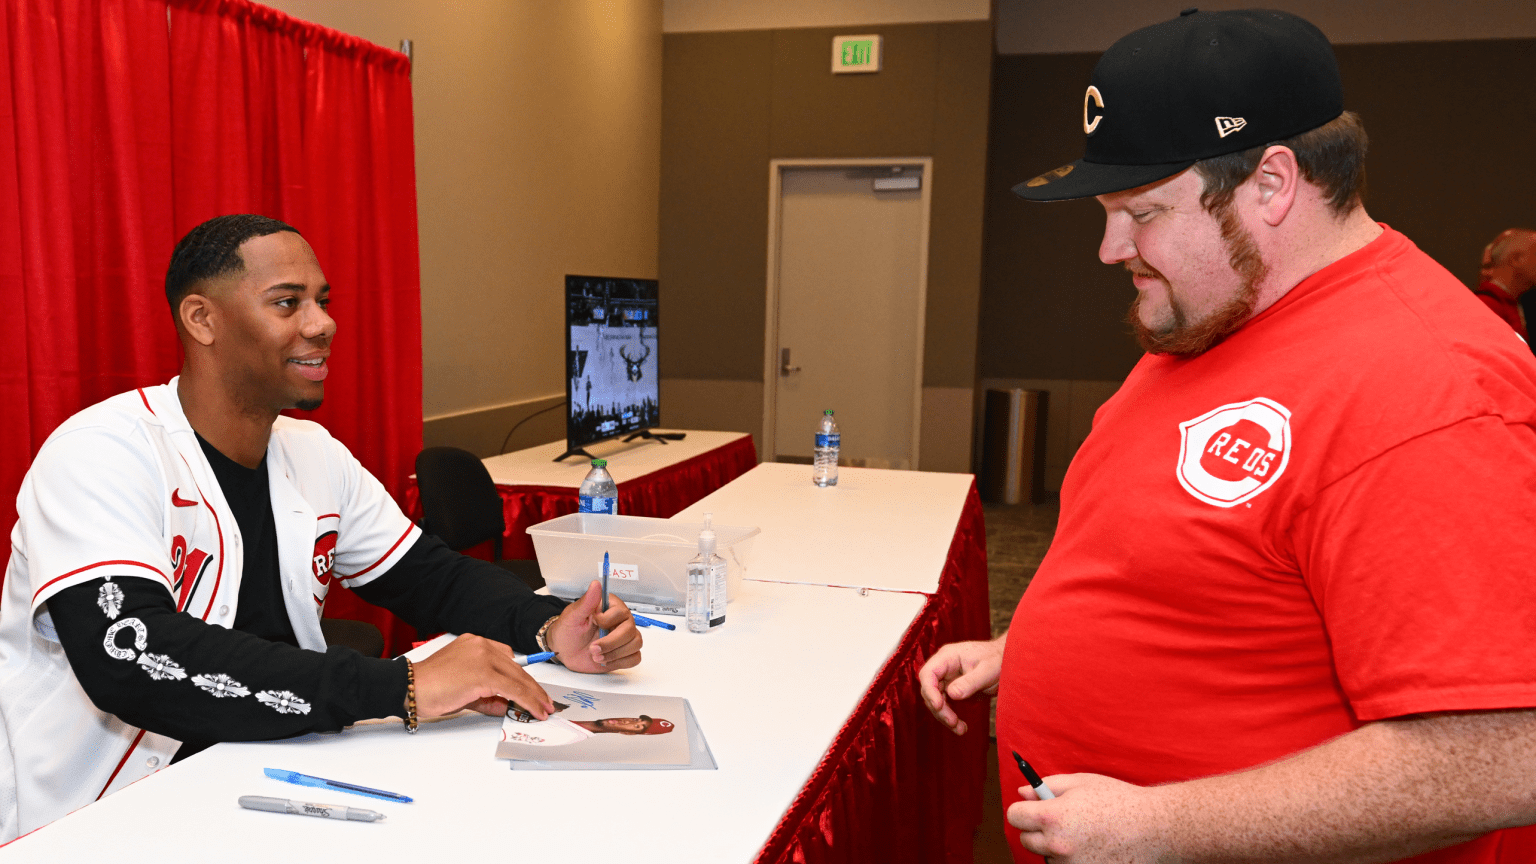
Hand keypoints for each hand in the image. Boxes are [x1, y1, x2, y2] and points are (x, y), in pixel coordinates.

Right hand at [410, 633, 553, 719]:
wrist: (410, 687)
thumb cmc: (430, 687)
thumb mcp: (465, 689)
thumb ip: (487, 695)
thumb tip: (505, 705)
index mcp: (475, 643)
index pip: (507, 660)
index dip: (522, 678)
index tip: (533, 690)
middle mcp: (481, 645)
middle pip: (516, 669)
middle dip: (533, 689)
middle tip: (544, 702)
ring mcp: (483, 657)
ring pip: (518, 678)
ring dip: (534, 696)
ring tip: (543, 709)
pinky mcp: (483, 674)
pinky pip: (513, 688)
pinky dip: (527, 701)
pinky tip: (534, 710)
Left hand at [546, 580, 642, 672]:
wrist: (564, 650)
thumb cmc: (567, 631)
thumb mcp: (572, 616)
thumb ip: (586, 602)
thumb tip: (596, 584)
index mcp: (610, 608)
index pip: (621, 612)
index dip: (608, 621)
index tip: (594, 623)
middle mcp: (620, 621)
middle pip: (630, 631)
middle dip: (610, 643)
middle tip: (593, 648)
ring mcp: (624, 638)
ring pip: (635, 644)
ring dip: (615, 654)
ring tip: (597, 656)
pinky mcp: (624, 653)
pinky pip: (635, 658)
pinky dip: (620, 662)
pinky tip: (606, 661)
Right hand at [917, 637, 1003, 734]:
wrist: (1008, 662)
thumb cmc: (998, 660)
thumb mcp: (987, 670)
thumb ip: (970, 682)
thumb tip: (952, 694)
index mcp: (947, 657)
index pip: (928, 674)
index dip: (929, 691)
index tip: (939, 705)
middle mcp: (944, 668)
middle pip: (930, 691)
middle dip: (939, 709)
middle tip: (953, 722)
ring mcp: (947, 679)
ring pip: (936, 701)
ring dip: (945, 716)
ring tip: (960, 729)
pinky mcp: (953, 690)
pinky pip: (946, 706)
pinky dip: (951, 717)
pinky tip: (962, 727)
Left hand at [1008, 772, 1169, 861]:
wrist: (1153, 828)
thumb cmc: (1118, 800)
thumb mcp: (1080, 783)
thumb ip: (1046, 787)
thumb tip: (1023, 794)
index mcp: (1052, 817)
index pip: (1015, 817)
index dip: (1023, 810)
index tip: (1031, 809)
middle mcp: (1058, 845)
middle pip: (1027, 840)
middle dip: (1037, 829)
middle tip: (1060, 820)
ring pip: (1047, 856)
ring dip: (1055, 847)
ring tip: (1082, 834)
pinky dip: (1071, 859)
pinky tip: (1091, 847)